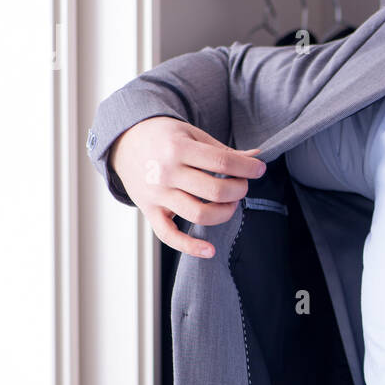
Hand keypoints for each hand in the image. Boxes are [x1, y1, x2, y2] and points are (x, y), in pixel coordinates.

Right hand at [108, 116, 265, 258]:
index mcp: (178, 148)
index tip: (259, 169)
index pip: (222, 162)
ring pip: (199, 214)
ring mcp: (157, 194)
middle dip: (239, 189)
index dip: (247, 168)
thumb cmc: (164, 137)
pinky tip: (210, 250)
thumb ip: (223, 150)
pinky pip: (169, 235)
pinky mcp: (149, 211)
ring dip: (225, 212)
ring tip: (230, 203)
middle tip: (242, 185)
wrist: (126, 141)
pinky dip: (190, 247)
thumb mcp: (192, 134)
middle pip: (215, 190)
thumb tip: (256, 158)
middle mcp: (166, 172)